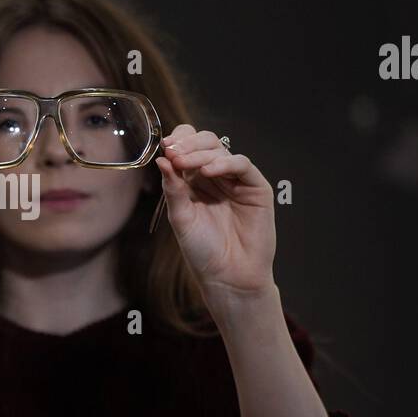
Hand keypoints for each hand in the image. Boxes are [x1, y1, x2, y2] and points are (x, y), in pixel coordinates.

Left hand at [155, 125, 275, 299]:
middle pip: (204, 142)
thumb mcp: (180, 217)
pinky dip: (225, 163)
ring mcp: (235, 180)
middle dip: (187, 144)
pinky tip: (209, 171)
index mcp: (194, 180)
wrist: (228, 275)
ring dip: (200, 153)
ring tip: (185, 163)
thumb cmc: (203, 250)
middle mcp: (215, 176)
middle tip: (174, 153)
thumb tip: (161, 160)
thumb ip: (172, 189)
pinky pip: (242, 165)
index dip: (178, 141)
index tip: (165, 145)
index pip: (188, 147)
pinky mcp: (256, 187)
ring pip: (221, 150)